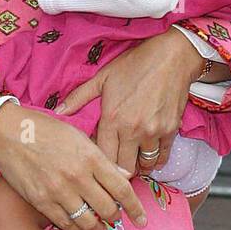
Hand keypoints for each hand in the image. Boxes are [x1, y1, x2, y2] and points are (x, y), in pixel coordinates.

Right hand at [0, 100, 147, 229]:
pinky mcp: (42, 202)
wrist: (8, 133)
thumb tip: (123, 178)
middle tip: (115, 218)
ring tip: (100, 228)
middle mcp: (78, 176)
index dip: (135, 208)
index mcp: (91, 157)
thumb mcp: (79, 136)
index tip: (141, 219)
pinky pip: (66, 224)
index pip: (122, 189)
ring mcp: (59, 191)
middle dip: (115, 217)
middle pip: (108, 209)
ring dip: (98, 228)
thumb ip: (102, 160)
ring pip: (88, 221)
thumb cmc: (44, 130)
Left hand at [55, 27, 218, 175]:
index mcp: (112, 119)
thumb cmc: (135, 65)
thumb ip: (79, 97)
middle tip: (113, 169)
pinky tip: (148, 159)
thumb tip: (58, 111)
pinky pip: (162, 157)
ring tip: (130, 163)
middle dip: (117, 172)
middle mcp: (133, 130)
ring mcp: (154, 132)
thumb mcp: (102, 77)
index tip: (97, 163)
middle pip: (124, 168)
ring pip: (144, 165)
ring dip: (137, 167)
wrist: (172, 57)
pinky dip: (155, 161)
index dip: (99, 164)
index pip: (102, 157)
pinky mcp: (171, 131)